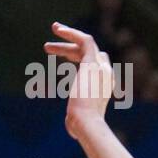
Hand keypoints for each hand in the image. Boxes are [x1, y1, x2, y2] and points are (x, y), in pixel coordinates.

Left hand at [43, 23, 111, 138]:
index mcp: (104, 86)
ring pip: (86, 45)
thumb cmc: (80, 128)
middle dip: (71, 46)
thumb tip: (71, 127)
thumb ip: (75, 119)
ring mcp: (101, 67)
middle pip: (91, 52)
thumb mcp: (77, 122)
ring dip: (69, 37)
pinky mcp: (93, 62)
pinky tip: (59, 30)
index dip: (79, 59)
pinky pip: (85, 40)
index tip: (62, 59)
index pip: (96, 66)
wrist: (87, 123)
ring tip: (53, 29)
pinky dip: (72, 33)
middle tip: (51, 47)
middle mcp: (105, 74)